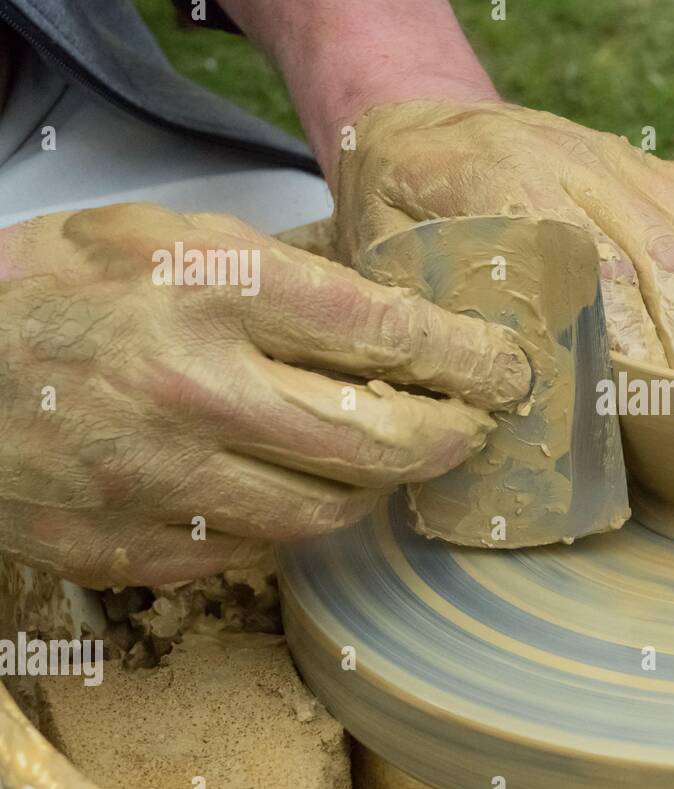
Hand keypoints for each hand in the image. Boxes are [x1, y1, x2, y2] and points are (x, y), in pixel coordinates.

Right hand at [0, 204, 529, 587]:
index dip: (464, 358)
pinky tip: (286, 484)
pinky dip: (288, 519)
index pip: (381, 333)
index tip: (505, 369)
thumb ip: (280, 272)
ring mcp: (161, 483)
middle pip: (377, 443)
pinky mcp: (134, 550)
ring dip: (373, 486)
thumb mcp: (164, 238)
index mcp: (207, 293)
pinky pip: (255, 550)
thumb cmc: (53, 290)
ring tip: (382, 455)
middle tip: (472, 428)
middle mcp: (192, 392)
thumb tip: (396, 313)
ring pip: (328, 511)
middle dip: (449, 439)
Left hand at [331, 99, 673, 379]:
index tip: (649, 391)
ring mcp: (615, 158)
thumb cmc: (393, 196)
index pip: (585, 258)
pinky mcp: (641, 161)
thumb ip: (428, 304)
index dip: (625, 329)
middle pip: (656, 248)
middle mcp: (574, 159)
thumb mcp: (381, 244)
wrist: (415, 116)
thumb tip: (489, 388)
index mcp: (503, 176)